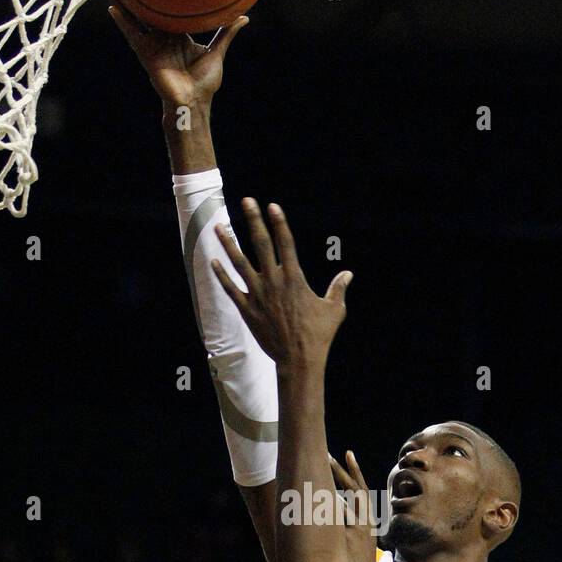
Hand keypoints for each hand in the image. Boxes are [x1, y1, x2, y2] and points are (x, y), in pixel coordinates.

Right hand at [104, 0, 247, 109]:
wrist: (194, 101)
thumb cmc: (205, 81)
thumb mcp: (217, 52)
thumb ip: (227, 33)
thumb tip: (243, 17)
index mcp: (177, 34)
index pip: (166, 9)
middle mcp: (162, 36)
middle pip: (145, 9)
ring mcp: (152, 44)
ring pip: (134, 18)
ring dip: (121, 1)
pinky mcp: (145, 53)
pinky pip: (131, 34)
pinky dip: (122, 22)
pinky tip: (111, 7)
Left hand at [212, 199, 352, 368]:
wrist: (298, 359)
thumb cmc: (318, 335)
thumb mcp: (334, 310)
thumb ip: (338, 289)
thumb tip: (348, 274)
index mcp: (294, 278)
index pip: (285, 243)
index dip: (279, 223)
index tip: (272, 206)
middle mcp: (274, 281)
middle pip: (260, 244)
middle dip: (253, 220)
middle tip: (247, 201)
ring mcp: (258, 295)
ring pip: (239, 263)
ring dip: (228, 243)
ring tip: (219, 226)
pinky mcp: (247, 310)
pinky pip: (231, 288)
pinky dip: (221, 275)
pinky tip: (213, 262)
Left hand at [329, 449, 382, 561]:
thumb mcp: (363, 545)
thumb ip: (353, 532)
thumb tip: (341, 522)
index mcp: (368, 521)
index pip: (361, 490)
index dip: (354, 471)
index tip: (348, 454)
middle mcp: (363, 521)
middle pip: (353, 488)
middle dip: (340, 470)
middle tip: (327, 454)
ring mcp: (354, 528)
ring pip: (341, 498)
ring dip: (329, 483)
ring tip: (318, 465)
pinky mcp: (345, 538)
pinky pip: (334, 516)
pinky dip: (325, 503)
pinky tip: (313, 489)